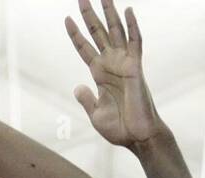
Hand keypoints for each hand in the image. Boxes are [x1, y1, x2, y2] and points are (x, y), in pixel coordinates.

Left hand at [65, 1, 162, 148]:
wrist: (137, 138)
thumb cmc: (119, 129)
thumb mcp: (96, 115)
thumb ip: (86, 100)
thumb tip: (78, 87)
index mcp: (99, 74)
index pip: (85, 48)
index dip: (75, 34)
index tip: (67, 19)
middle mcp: (111, 64)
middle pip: (98, 33)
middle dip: (89, 14)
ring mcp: (124, 63)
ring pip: (115, 31)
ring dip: (109, 13)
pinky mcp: (136, 67)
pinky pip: (135, 43)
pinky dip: (132, 27)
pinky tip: (128, 11)